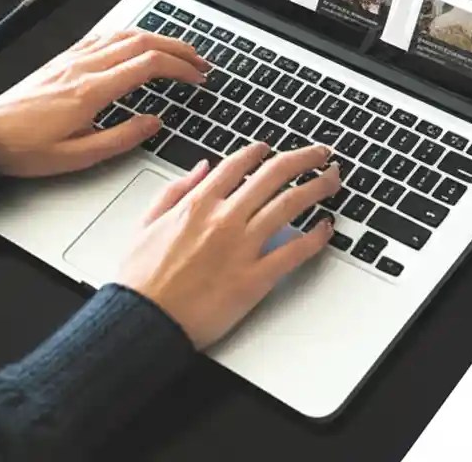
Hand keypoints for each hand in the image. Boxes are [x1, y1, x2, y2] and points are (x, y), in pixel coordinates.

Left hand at [0, 30, 210, 177]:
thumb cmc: (27, 148)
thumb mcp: (80, 157)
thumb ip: (122, 138)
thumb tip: (154, 122)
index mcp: (91, 91)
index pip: (148, 65)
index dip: (180, 68)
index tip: (197, 77)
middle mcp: (84, 67)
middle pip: (143, 42)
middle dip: (179, 48)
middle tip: (200, 61)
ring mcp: (73, 58)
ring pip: (125, 33)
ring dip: (158, 38)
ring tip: (179, 50)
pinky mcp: (64, 58)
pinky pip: (103, 36)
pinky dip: (130, 35)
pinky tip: (139, 42)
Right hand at [118, 142, 339, 349]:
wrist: (141, 323)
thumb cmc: (140, 282)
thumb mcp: (145, 226)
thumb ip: (173, 193)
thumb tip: (201, 169)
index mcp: (196, 205)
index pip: (237, 164)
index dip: (260, 152)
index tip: (272, 149)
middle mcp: (223, 220)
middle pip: (274, 175)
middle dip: (304, 158)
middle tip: (322, 155)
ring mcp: (242, 247)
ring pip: (291, 204)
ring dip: (318, 186)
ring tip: (332, 180)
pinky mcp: (255, 278)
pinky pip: (295, 251)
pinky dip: (316, 236)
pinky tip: (326, 227)